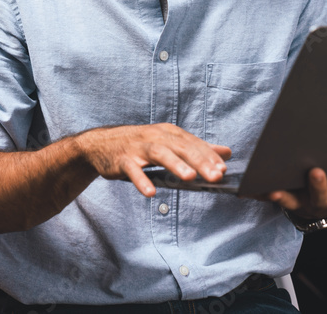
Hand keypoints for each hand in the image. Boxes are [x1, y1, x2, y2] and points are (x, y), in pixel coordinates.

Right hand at [75, 123, 230, 196]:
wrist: (100, 144)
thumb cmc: (139, 145)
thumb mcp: (168, 142)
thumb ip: (197, 148)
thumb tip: (226, 152)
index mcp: (169, 133)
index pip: (193, 144)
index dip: (209, 156)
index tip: (224, 169)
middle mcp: (155, 137)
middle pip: (180, 147)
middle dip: (199, 161)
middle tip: (216, 175)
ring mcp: (138, 148)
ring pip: (159, 153)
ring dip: (175, 165)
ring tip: (190, 178)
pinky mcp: (122, 160)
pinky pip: (133, 170)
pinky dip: (141, 180)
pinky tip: (150, 192)